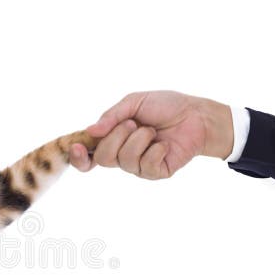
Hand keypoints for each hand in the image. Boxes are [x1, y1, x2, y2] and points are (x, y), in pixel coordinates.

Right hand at [69, 91, 233, 178]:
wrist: (196, 114)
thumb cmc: (166, 106)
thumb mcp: (134, 102)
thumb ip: (111, 116)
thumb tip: (90, 131)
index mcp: (113, 139)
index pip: (89, 156)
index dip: (79, 157)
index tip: (77, 147)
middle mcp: (122, 155)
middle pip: (104, 158)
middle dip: (117, 136)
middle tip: (134, 123)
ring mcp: (139, 166)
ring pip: (125, 160)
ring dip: (139, 139)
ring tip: (153, 131)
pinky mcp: (156, 172)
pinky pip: (146, 166)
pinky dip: (155, 150)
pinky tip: (164, 144)